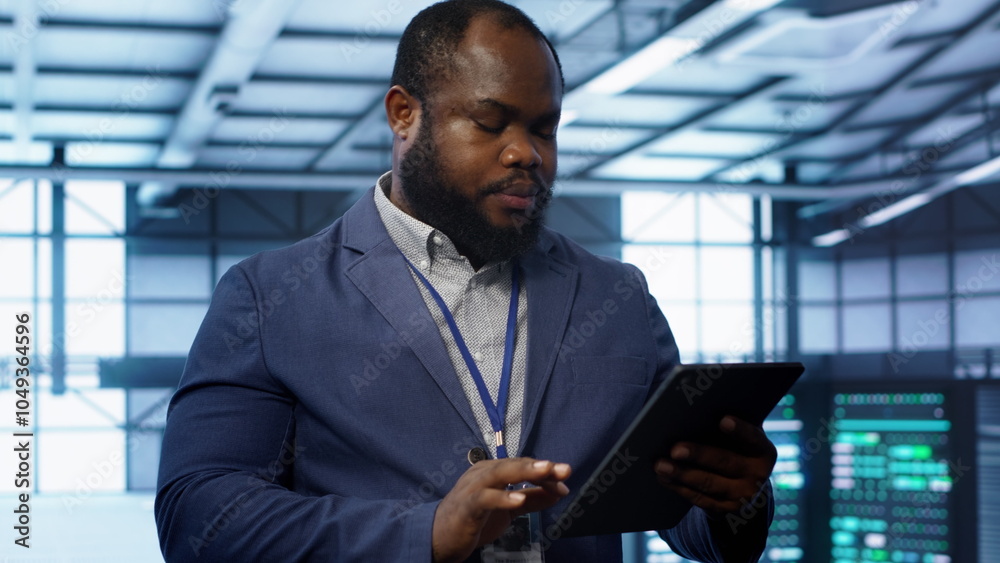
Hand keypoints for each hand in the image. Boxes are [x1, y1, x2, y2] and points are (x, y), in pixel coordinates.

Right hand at [431, 457, 570, 562]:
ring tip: (545, 472)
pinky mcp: (466, 506)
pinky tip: (517, 500)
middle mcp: (483, 474)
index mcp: (493, 471)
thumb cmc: (473, 518)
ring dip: (523, 472)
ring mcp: (473, 488)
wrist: (439, 537)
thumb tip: (558, 490)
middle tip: (561, 468)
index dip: (545, 471)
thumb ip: (530, 498)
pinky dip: (501, 498)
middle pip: (514, 465)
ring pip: (500, 474)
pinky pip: (484, 499)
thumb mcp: (507, 507)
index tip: (565, 478)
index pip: (523, 466)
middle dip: (539, 467)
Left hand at [653, 415, 775, 519]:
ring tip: (661, 465)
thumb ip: (725, 427)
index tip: (723, 420)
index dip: (740, 430)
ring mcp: (743, 496)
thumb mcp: (739, 439)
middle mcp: (758, 475)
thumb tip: (692, 414)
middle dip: (698, 455)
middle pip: (725, 462)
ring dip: (681, 474)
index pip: (753, 438)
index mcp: (763, 451)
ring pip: (708, 483)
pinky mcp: (726, 510)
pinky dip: (680, 488)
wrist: (745, 486)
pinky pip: (701, 499)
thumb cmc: (735, 449)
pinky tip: (664, 478)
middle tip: (674, 449)